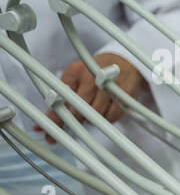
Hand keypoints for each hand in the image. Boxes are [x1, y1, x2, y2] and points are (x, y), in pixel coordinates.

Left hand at [37, 52, 151, 142]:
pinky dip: (108, 118)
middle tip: (77, 119)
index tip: (50, 132)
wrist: (122, 62)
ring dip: (93, 118)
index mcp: (73, 71)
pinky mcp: (124, 92)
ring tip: (94, 111)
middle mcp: (90, 75)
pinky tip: (106, 111)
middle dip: (76, 118)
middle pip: (77, 109)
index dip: (54, 118)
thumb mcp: (73, 82)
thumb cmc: (93, 76)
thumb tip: (40, 127)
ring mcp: (108, 83)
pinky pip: (112, 115)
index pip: (59, 100)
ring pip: (95, 114)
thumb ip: (58, 104)